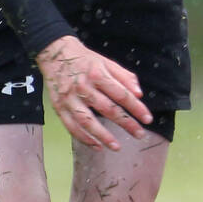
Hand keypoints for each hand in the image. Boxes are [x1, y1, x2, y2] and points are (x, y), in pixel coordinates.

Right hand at [35, 35, 151, 148]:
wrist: (55, 54)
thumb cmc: (86, 60)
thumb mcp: (107, 62)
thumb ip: (124, 77)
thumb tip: (139, 94)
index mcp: (98, 74)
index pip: (121, 94)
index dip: (136, 107)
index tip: (147, 119)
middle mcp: (83, 87)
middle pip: (107, 109)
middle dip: (126, 123)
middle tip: (139, 134)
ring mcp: (69, 98)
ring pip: (87, 121)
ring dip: (103, 136)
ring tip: (117, 147)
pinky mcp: (58, 107)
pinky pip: (71, 126)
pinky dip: (83, 138)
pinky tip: (96, 146)